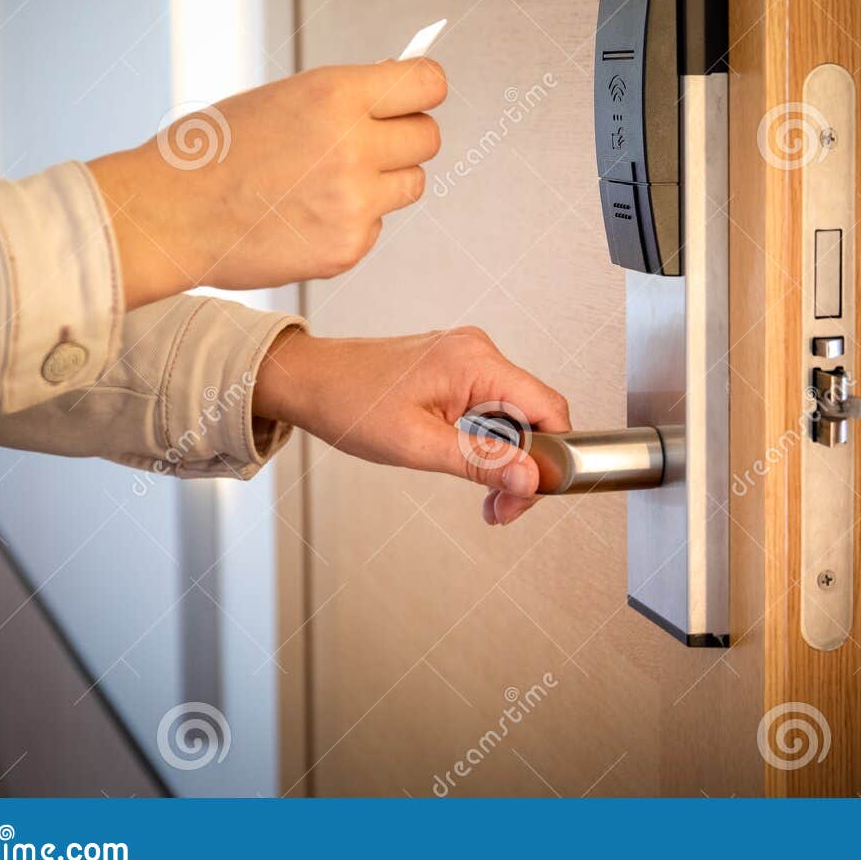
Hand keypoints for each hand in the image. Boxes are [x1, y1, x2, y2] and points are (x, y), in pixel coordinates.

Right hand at [88, 60, 445, 308]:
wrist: (168, 216)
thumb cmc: (214, 152)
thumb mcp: (281, 99)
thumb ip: (345, 97)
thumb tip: (401, 87)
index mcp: (335, 95)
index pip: (428, 83)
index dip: (422, 90)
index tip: (414, 98)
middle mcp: (354, 147)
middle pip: (428, 138)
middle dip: (404, 138)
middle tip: (368, 143)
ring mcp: (354, 203)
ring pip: (410, 184)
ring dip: (384, 181)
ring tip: (328, 181)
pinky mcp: (348, 248)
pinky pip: (376, 225)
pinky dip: (352, 221)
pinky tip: (304, 216)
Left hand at [252, 326, 571, 525]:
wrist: (309, 380)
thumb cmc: (349, 404)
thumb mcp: (415, 445)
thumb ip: (479, 461)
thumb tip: (529, 478)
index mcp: (475, 363)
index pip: (548, 408)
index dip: (551, 459)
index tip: (529, 495)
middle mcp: (479, 351)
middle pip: (535, 415)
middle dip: (525, 468)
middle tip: (500, 508)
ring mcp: (469, 357)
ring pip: (516, 414)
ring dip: (507, 459)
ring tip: (486, 498)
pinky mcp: (458, 367)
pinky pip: (494, 405)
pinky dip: (490, 441)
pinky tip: (472, 465)